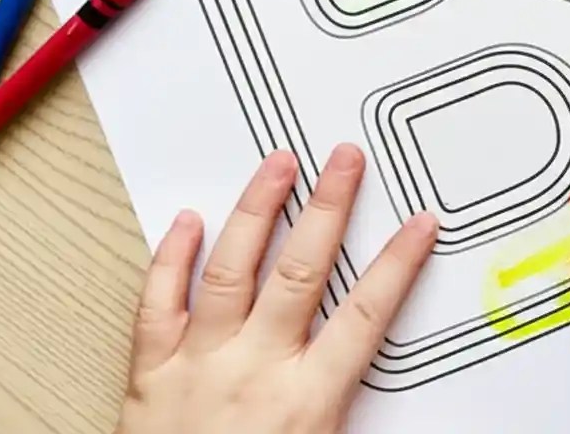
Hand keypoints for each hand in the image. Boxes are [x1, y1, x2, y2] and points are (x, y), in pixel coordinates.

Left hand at [117, 144, 437, 433]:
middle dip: (330, 207)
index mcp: (307, 400)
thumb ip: (348, 411)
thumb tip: (396, 401)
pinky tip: (188, 221)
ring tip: (277, 165)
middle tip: (346, 161)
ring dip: (258, 208)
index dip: (398, 263)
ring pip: (233, 268)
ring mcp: (199, 363)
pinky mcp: (150, 370)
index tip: (418, 225)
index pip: (366, 314)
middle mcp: (254, 370)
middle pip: (303, 270)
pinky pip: (158, 301)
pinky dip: (172, 257)